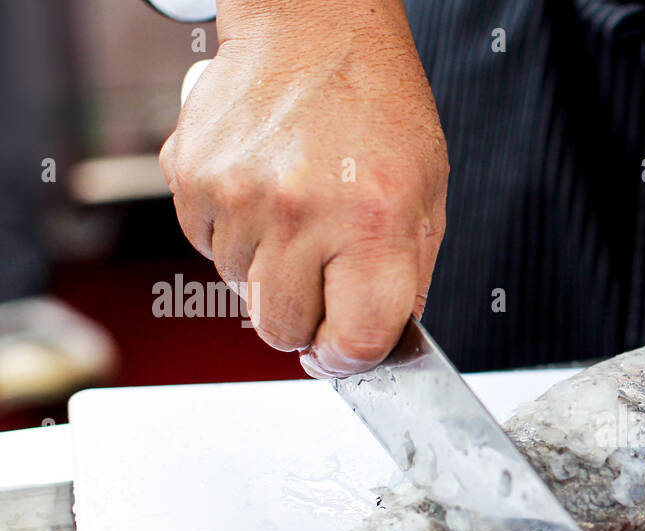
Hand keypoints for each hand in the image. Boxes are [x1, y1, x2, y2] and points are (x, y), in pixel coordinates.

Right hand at [159, 0, 446, 376]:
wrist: (314, 25)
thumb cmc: (379, 106)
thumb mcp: (427, 197)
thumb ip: (406, 280)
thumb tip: (377, 345)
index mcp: (373, 224)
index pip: (352, 340)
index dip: (350, 358)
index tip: (346, 350)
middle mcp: (301, 212)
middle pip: (283, 331)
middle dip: (306, 322)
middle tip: (324, 281)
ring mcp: (239, 195)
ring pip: (241, 292)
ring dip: (269, 271)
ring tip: (299, 215)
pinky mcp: (192, 177)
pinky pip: (207, 249)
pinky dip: (235, 237)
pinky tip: (265, 194)